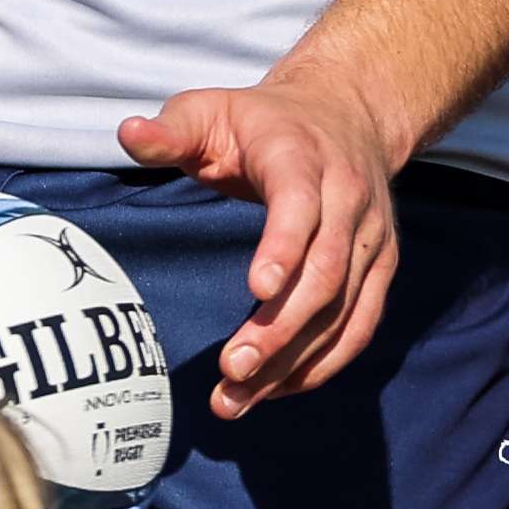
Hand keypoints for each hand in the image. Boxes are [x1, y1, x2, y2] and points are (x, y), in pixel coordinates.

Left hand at [120, 66, 404, 414]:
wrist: (348, 113)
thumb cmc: (262, 121)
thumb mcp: (211, 109)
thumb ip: (172, 129)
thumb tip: (128, 134)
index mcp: (303, 158)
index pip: (301, 204)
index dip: (285, 246)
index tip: (257, 290)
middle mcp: (348, 199)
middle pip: (326, 271)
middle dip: (281, 327)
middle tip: (232, 369)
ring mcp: (371, 237)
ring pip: (343, 310)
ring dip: (295, 361)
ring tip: (239, 398)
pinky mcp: (380, 268)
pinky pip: (359, 325)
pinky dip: (323, 364)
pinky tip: (276, 389)